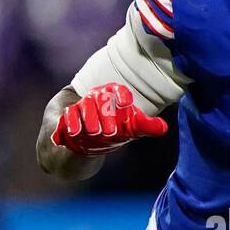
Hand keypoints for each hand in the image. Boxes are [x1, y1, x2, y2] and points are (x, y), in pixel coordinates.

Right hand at [52, 83, 166, 155]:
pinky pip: (68, 116)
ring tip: (95, 133)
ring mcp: (81, 106)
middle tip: (111, 132)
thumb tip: (163, 128)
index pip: (117, 89)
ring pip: (84, 106)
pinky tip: (76, 133)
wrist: (83, 141)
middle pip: (100, 98)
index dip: (121, 94)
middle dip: (105, 114)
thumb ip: (146, 126)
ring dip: (89, 120)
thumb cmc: (111, 129)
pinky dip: (71, 124)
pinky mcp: (66, 116)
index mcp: (112, 96)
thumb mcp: (129, 128)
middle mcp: (96, 98)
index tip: (126, 103)